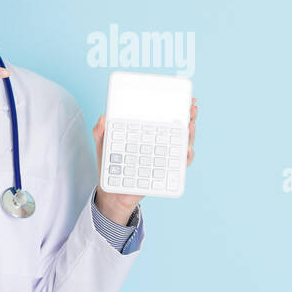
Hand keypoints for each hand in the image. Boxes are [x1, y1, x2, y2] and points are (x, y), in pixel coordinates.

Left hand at [92, 95, 197, 222]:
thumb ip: (100, 131)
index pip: (165, 119)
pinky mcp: (165, 172)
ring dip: (190, 135)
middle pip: (179, 129)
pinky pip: (180, 166)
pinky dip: (186, 158)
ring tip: (190, 125)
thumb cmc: (110, 167)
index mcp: (147, 135)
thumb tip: (102, 118)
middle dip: (189, 117)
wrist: (112, 192)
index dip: (177, 108)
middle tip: (191, 109)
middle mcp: (159, 145)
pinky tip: (187, 150)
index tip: (185, 99)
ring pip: (183, 144)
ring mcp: (163, 158)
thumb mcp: (104, 146)